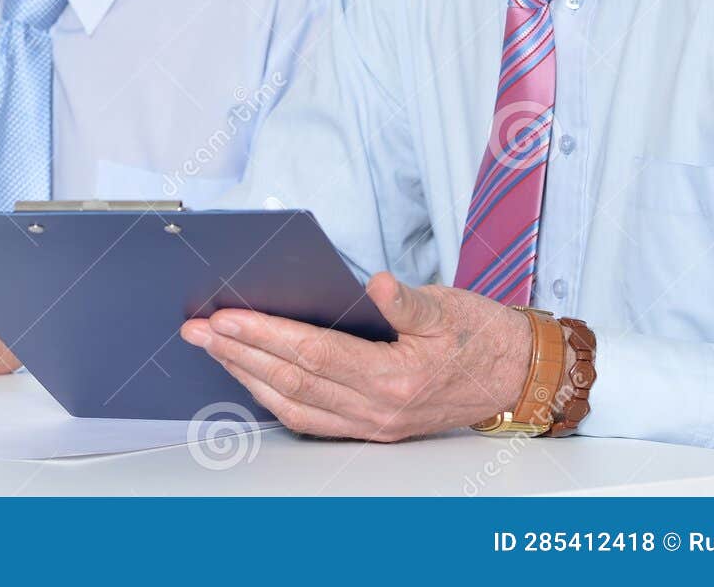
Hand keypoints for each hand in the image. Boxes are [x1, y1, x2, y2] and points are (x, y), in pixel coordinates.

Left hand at [180, 272, 532, 440]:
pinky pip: (310, 419)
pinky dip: (273, 397)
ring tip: (213, 348)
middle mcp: (379, 409)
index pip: (314, 355)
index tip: (225, 318)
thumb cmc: (482, 337)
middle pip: (292, 382)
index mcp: (396, 377)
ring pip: (294, 406)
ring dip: (247, 376)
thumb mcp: (451, 307)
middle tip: (197, 331)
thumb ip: (410, 300)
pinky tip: (250, 375)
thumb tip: (377, 284)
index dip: (265, 336)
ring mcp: (372, 425)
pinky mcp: (370, 428)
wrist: (516, 377)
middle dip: (238, 354)